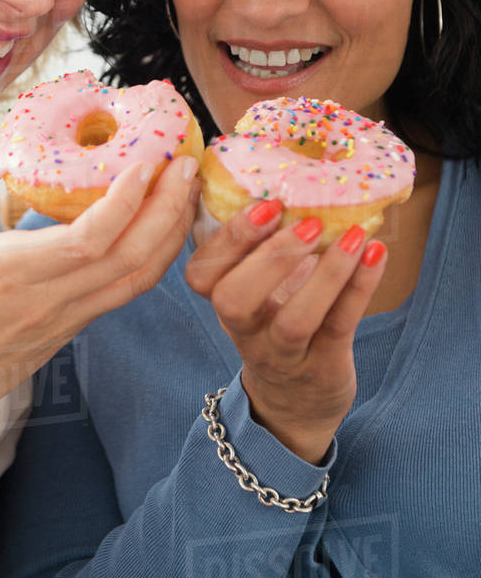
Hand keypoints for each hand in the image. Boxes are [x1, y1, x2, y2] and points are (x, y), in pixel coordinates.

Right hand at [0, 143, 199, 439]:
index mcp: (12, 271)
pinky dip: (156, 256)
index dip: (126, 200)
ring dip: (172, 233)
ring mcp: (71, 317)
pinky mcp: (80, 326)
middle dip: (168, 209)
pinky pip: (129, 289)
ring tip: (187, 191)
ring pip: (140, 277)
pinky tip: (164, 226)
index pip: (88, 238)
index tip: (147, 161)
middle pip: (130, 255)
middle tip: (187, 164)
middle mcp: (50, 297)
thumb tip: (3, 142)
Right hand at [185, 199, 386, 463]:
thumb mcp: (253, 289)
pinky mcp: (322, 366)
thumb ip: (257, 245)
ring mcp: (282, 353)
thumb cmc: (273, 322)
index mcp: (221, 300)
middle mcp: (243, 329)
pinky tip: (376, 253)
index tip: (265, 204)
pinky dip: (360, 288)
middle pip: (234, 300)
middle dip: (268, 258)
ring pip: (292, 322)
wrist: (294, 403)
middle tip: (307, 223)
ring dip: (325, 276)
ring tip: (353, 235)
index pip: (201, 273)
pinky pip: (339, 327)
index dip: (228, 240)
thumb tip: (289, 174)